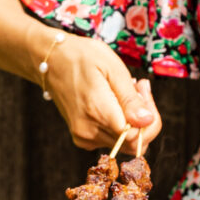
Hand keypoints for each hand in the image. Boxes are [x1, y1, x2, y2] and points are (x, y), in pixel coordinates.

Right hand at [45, 34, 161, 153]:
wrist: (51, 60)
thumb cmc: (82, 57)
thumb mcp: (112, 68)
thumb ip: (130, 99)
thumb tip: (147, 121)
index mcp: (98, 113)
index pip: (137, 137)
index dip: (149, 118)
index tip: (142, 89)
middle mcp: (89, 131)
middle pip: (133, 142)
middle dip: (144, 118)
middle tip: (138, 87)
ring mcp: (84, 137)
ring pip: (124, 142)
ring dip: (132, 119)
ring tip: (124, 89)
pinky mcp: (82, 138)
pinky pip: (112, 139)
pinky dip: (119, 123)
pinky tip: (114, 100)